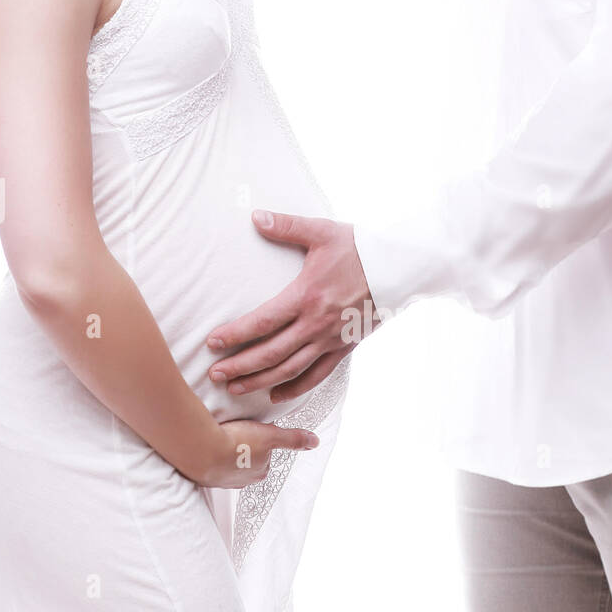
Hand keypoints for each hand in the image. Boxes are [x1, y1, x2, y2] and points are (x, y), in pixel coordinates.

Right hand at [193, 419, 319, 489]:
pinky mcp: (201, 475)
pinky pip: (207, 463)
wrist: (200, 448)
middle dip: (242, 447)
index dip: (260, 440)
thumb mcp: (271, 436)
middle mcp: (240, 482)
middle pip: (246, 461)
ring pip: (226, 463)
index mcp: (259, 473)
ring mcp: (219, 480)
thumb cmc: (237, 442)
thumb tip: (315, 442)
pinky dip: (208, 454)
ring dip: (223, 451)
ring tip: (219, 435)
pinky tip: (206, 442)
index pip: (265, 456)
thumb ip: (293, 439)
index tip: (252, 429)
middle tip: (235, 431)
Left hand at [207, 210, 377, 403]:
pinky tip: (275, 395)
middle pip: (271, 352)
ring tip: (236, 388)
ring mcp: (330, 339)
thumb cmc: (359, 248)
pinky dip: (295, 388)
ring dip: (261, 381)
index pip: (263, 321)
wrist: (398, 268)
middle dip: (241, 366)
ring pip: (290, 368)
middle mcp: (316, 323)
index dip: (235, 334)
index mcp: (306, 296)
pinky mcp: (343, 347)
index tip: (213, 343)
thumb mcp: (321, 231)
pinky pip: (317, 374)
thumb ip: (286, 226)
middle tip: (215, 374)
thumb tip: (255, 217)